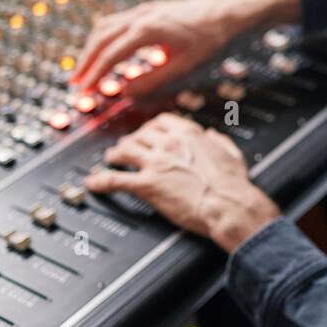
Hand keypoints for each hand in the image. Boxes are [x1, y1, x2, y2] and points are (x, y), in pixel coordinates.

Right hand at [72, 0, 299, 95]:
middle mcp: (140, 16)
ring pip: (106, 27)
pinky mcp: (148, 10)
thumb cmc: (210, 38)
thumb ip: (153, 81)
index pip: (111, 56)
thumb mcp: (184, 66)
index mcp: (147, 30)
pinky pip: (116, 21)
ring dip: (92, 48)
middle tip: (77, 83)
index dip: (95, 75)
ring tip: (86, 69)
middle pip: (101, 38)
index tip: (84, 91)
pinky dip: (105, 37)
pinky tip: (106, 50)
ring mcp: (143, 10)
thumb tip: (126, 92)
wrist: (227, 12)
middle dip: (86, 62)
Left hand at [84, 112, 280, 251]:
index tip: (148, 133)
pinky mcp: (147, 184)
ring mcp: (156, 163)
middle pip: (139, 135)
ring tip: (110, 160)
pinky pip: (116, 179)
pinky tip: (93, 184)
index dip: (150, 128)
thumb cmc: (233, 184)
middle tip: (126, 148)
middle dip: (130, 140)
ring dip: (114, 155)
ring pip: (124, 151)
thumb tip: (213, 135)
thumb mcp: (231, 153)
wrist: (228, 204)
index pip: (161, 123)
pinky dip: (101, 181)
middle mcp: (169, 145)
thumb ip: (219, 141)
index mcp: (189, 135)